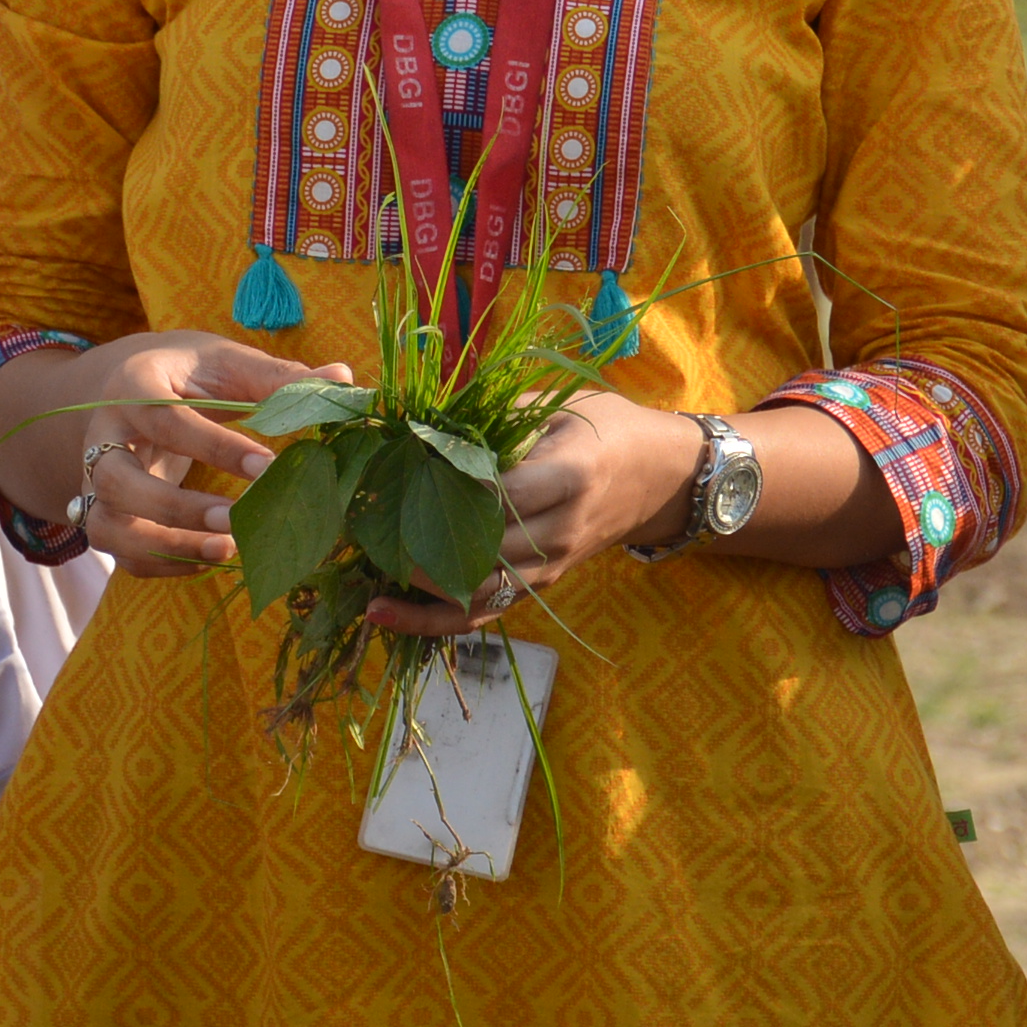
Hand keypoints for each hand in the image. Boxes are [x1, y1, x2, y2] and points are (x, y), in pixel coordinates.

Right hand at [10, 336, 342, 578]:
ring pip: (110, 526)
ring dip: (165, 545)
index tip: (269, 467)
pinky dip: (165, 563)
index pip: (166, 420)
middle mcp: (102, 437)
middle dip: (175, 507)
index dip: (216, 447)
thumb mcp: (226, 364)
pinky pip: (123, 553)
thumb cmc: (190, 375)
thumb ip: (278, 377)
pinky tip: (214, 557)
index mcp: (132, 387)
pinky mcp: (108, 514)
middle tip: (237, 519)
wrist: (133, 388)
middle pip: (116, 480)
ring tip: (228, 550)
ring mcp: (97, 481)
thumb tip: (343, 378)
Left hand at [369, 391, 698, 639]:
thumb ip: (496, 416)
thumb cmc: (605, 429)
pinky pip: (489, 612)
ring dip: (424, 600)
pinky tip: (392, 615)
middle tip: (366, 534)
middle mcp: (563, 530)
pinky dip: (439, 621)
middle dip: (424, 550)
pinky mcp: (543, 587)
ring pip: (483, 595)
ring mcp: (554, 566)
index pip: (503, 496)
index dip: (451, 493)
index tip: (401, 478)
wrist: (660, 477)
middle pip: (486, 552)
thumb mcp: (560, 406)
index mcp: (571, 476)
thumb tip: (415, 418)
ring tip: (369, 593)